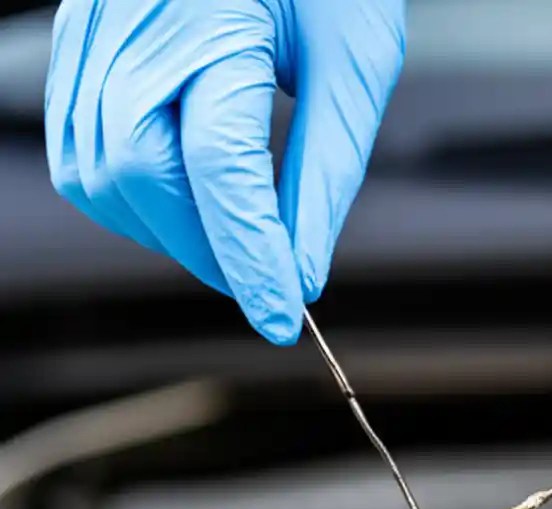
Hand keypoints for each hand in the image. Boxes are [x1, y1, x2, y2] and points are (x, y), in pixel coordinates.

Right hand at [45, 0, 404, 343]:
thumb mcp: (355, 63)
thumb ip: (325, 169)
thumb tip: (304, 269)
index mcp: (211, 17)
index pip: (217, 165)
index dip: (250, 254)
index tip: (284, 317)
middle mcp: (132, 21)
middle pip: (138, 171)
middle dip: (206, 246)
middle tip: (268, 281)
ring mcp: (93, 27)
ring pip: (94, 167)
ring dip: (163, 227)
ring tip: (235, 242)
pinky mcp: (81, 38)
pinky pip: (78, 139)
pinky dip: (130, 190)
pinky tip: (188, 199)